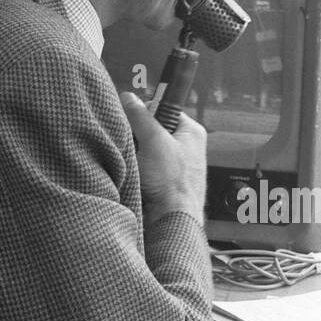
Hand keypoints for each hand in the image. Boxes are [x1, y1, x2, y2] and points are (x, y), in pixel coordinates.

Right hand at [119, 91, 207, 221]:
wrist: (172, 221)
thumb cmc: (173, 185)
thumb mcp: (153, 141)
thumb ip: (140, 117)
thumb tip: (129, 99)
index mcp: (191, 132)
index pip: (162, 109)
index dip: (144, 115)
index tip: (133, 123)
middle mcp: (187, 147)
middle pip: (152, 130)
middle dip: (138, 139)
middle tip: (135, 149)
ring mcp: (177, 166)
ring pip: (147, 151)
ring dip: (136, 157)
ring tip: (136, 166)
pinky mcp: (166, 181)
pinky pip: (146, 168)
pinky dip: (139, 172)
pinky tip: (138, 178)